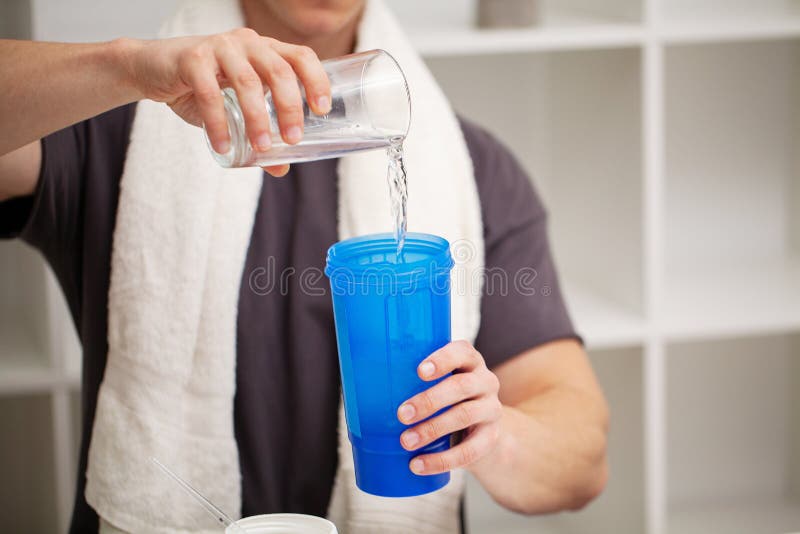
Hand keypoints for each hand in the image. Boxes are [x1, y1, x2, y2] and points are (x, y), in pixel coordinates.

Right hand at [125, 29, 331, 175]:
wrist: (152, 69)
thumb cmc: (202, 86)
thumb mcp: (236, 110)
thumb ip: (260, 134)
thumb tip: (283, 169)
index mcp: (266, 50)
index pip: (301, 56)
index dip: (316, 80)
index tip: (322, 110)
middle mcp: (247, 43)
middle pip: (279, 70)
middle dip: (290, 107)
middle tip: (293, 139)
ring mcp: (219, 46)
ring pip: (248, 81)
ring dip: (258, 118)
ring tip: (262, 147)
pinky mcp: (192, 57)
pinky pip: (210, 94)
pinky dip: (219, 123)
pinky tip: (223, 146)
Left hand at [397, 340, 502, 475]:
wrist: (482, 432)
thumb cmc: (446, 401)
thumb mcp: (438, 384)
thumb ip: (412, 381)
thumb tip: (359, 388)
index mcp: (469, 362)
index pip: (462, 351)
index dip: (442, 359)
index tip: (419, 372)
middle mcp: (485, 381)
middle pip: (461, 386)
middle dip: (429, 400)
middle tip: (401, 414)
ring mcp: (491, 410)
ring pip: (465, 416)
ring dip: (432, 429)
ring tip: (405, 441)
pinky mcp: (491, 438)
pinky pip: (470, 451)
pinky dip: (442, 460)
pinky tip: (418, 465)